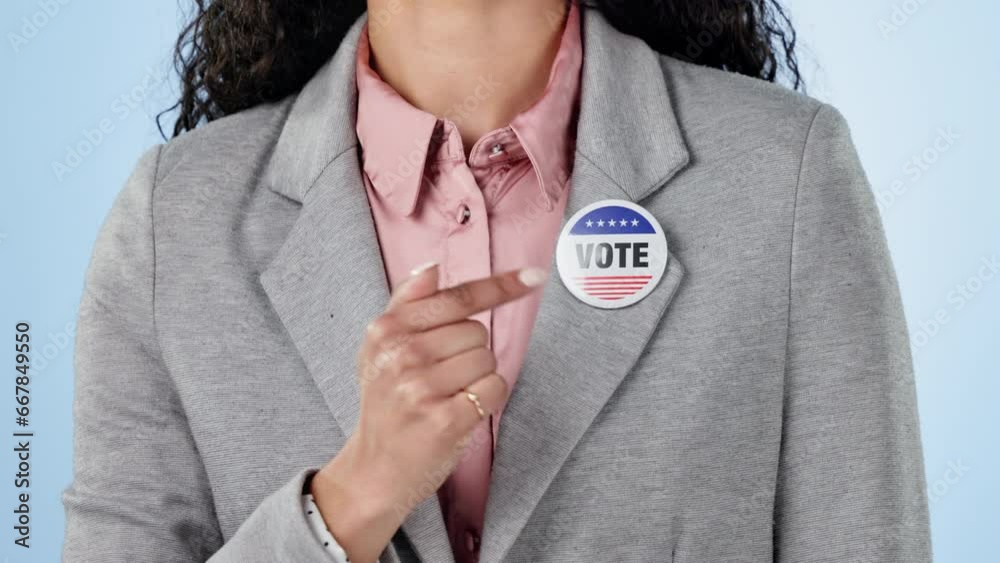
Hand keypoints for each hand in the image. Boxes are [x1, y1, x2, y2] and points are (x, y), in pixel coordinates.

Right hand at [310, 264, 547, 562]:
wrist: (374, 468)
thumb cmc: (385, 404)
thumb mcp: (380, 349)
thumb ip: (406, 303)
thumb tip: (432, 266)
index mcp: (387, 330)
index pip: (456, 297)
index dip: (500, 286)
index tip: (534, 277)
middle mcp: (402, 354)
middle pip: (477, 331)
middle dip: (470, 352)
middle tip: (442, 378)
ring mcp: (422, 387)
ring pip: (488, 359)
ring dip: (478, 378)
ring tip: (448, 396)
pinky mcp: (445, 419)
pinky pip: (494, 388)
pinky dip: (487, 399)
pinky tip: (461, 410)